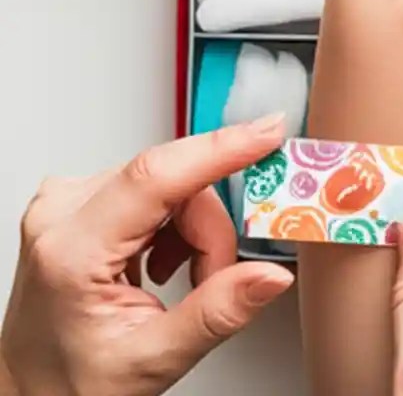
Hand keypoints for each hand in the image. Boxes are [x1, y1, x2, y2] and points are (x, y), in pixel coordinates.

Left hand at [0, 115, 294, 395]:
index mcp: (71, 252)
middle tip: (213, 279)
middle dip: (210, 231)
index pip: (154, 178)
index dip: (217, 150)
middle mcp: (60, 214)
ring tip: (180, 278)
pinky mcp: (80, 199)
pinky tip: (162, 262)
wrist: (33, 388)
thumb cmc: (73, 380)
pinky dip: (176, 225)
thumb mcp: (154, 360)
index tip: (266, 133)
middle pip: (175, 184)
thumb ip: (218, 313)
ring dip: (195, 231)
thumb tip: (269, 276)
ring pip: (172, 185)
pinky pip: (157, 189)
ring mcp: (66, 201)